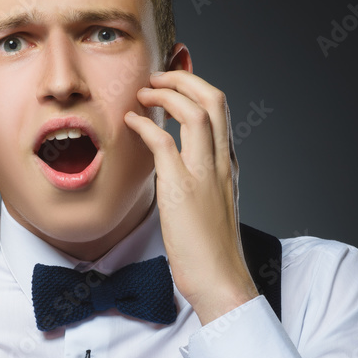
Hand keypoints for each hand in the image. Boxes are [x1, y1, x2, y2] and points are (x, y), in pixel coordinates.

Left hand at [124, 70, 257, 324]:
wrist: (219, 280)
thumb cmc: (209, 248)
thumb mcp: (208, 202)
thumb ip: (198, 176)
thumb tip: (173, 159)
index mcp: (227, 163)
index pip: (219, 108)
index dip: (195, 86)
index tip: (171, 80)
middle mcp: (221, 162)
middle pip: (213, 99)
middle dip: (183, 79)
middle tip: (156, 77)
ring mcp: (204, 174)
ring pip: (195, 113)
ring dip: (166, 94)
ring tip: (143, 92)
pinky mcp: (183, 190)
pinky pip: (165, 144)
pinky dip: (146, 126)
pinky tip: (131, 122)